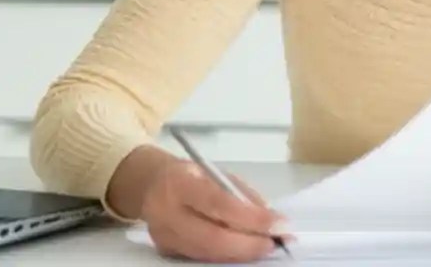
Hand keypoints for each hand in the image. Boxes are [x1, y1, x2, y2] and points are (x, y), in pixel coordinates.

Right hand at [141, 159, 290, 263]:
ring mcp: (165, 238)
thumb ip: (241, 195)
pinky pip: (204, 258)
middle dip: (250, 244)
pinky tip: (247, 250)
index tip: (279, 224)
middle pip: (213, 238)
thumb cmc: (190, 176)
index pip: (218, 204)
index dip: (251, 218)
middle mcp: (167, 214)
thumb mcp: (215, 172)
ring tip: (268, 247)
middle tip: (278, 242)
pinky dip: (230, 257)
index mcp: (178, 183)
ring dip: (244, 253)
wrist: (150, 185)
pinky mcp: (168, 252)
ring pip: (210, 254)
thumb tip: (272, 220)